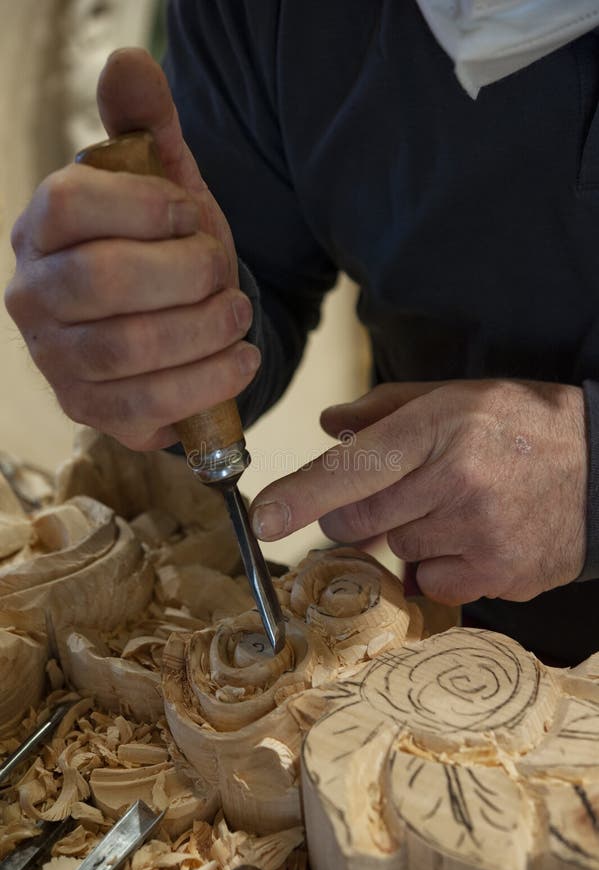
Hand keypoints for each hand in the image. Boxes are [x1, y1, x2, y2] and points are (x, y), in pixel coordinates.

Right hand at [4, 48, 259, 450]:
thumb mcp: (163, 188)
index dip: (145, 206)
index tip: (190, 215)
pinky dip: (210, 382)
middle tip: (223, 272)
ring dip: (205, 329)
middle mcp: (34, 297)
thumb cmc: (164, 253)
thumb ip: (147, 128)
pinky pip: (150, 407)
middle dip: (186, 274)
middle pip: (103, 280)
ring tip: (239, 315)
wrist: (176, 328)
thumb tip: (130, 61)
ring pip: (130, 348)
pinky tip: (241, 360)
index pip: (72, 203)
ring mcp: (59, 361)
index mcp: (42, 229)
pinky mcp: (94, 413)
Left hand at [250, 379, 586, 604]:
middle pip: (359, 520)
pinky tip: (473, 537)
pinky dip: (439, 566)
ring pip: (395, 551)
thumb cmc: (521, 426)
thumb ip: (386, 409)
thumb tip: (328, 424)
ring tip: (456, 508)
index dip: (302, 493)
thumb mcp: (458, 397)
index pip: (354, 465)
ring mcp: (478, 533)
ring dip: (409, 535)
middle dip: (359, 512)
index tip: (264, 518)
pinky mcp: (497, 575)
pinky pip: (431, 582)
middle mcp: (456, 480)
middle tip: (402, 492)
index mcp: (440, 426)